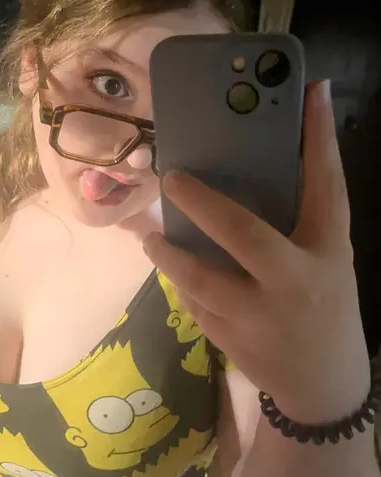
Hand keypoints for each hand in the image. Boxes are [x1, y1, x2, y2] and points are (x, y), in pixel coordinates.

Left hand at [144, 81, 370, 424]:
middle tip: (172, 178)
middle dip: (201, 202)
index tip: (311, 89)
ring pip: (198, 276)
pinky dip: (179, 281)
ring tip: (148, 236)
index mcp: (328, 254)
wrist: (324, 386)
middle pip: (242, 232)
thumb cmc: (327, 310)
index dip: (319, 137)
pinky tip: (168, 269)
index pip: (327, 186)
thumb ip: (302, 221)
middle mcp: (293, 282)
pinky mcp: (228, 340)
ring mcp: (257, 316)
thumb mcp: (328, 262)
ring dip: (166, 252)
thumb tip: (274, 163)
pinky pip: (194, 301)